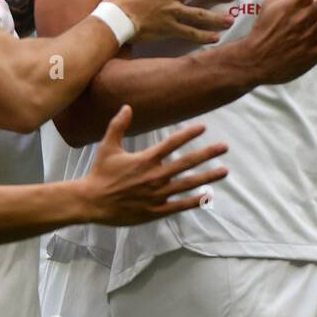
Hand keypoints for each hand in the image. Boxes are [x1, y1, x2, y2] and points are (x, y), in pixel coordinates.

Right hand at [80, 105, 227, 224]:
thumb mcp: (108, 146)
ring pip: (188, 184)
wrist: (91, 202)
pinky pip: (179, 205)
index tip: (204, 127)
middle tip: (224, 147)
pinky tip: (208, 196)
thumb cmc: (100, 173)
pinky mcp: (156, 210)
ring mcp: (157, 195)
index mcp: (145, 159)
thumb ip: (118, 125)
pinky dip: (195, 201)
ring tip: (224, 170)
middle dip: (208, 154)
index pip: (172, 143)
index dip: (189, 134)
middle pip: (187, 163)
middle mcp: (155, 176)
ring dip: (208, 177)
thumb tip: (127, 106)